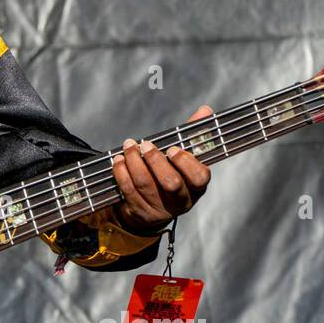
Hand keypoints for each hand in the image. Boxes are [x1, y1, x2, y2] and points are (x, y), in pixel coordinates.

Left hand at [106, 105, 213, 234]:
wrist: (151, 209)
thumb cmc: (171, 175)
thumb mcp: (183, 160)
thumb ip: (193, 136)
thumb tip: (205, 109)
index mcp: (196, 187)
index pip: (200, 177)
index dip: (186, 162)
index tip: (172, 149)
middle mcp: (181, 201)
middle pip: (171, 182)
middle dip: (155, 160)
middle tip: (146, 145)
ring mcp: (161, 209)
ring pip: (145, 184)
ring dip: (134, 162)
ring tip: (128, 146)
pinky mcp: (141, 212)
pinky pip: (129, 191)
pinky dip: (121, 173)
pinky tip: (118, 160)